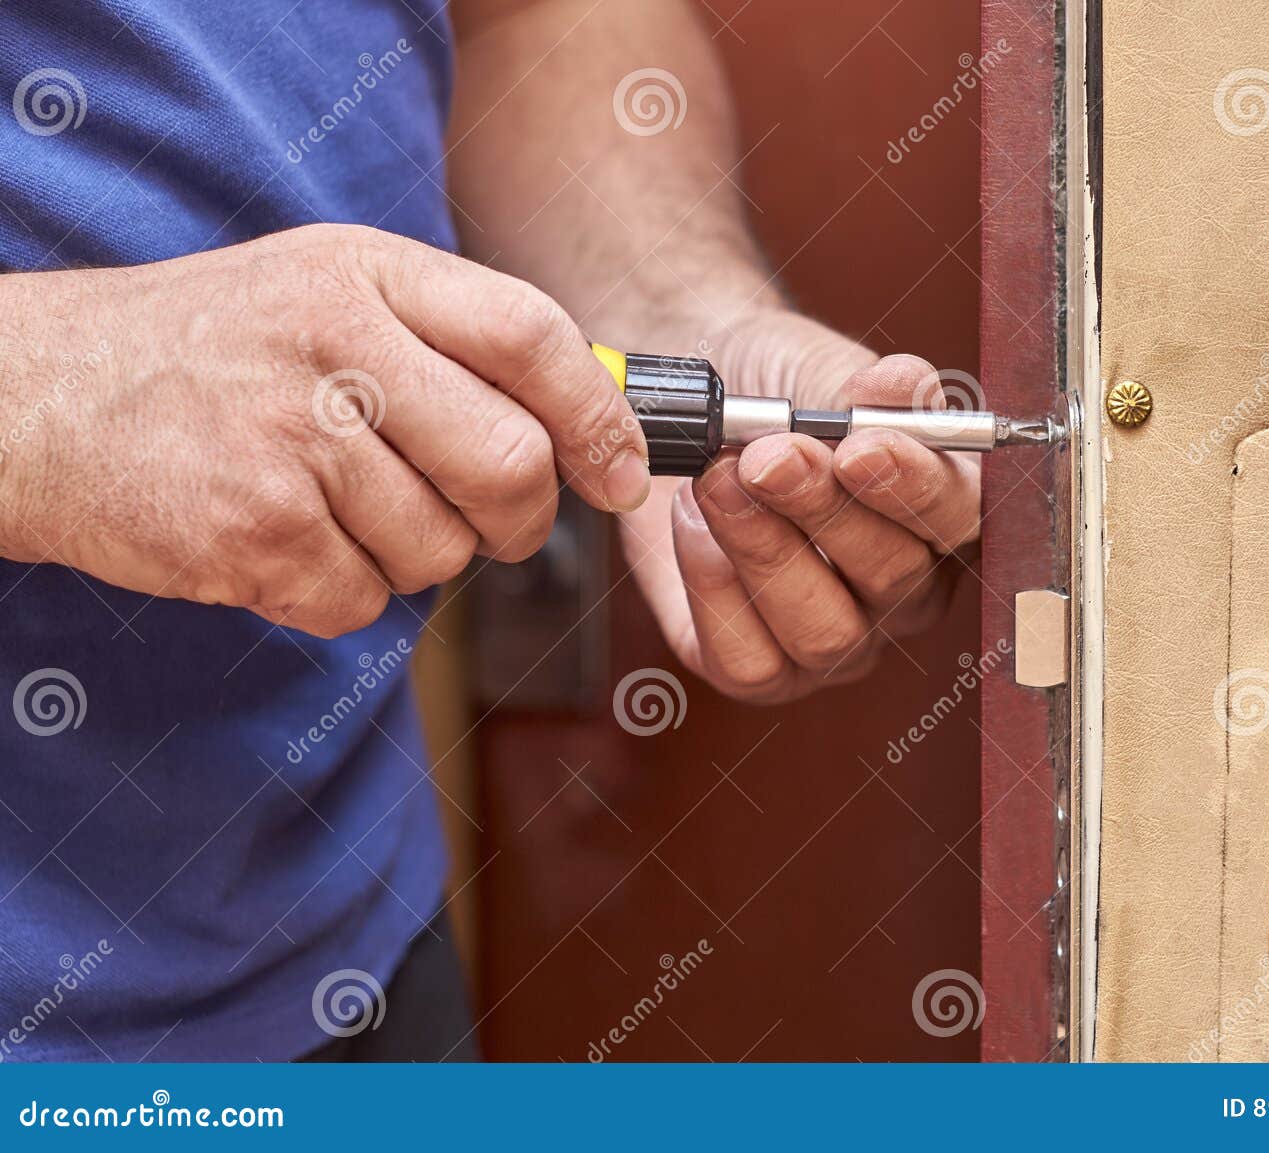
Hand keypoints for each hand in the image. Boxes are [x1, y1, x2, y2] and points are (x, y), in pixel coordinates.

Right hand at [0, 223, 648, 637]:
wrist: (40, 396)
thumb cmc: (215, 351)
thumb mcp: (331, 292)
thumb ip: (454, 338)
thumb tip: (595, 422)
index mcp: (366, 275)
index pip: (532, 337)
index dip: (599, 419)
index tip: (620, 474)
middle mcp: (335, 350)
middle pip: (512, 465)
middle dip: (521, 519)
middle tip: (493, 521)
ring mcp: (291, 443)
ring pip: (442, 551)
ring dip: (414, 554)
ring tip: (339, 506)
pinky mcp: (254, 534)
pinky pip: (366, 602)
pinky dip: (342, 593)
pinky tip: (288, 539)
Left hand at [621, 311, 980, 702]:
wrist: (689, 422)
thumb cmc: (772, 399)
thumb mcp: (822, 373)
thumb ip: (871, 390)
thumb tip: (900, 385)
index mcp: (940, 516)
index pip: (959, 518)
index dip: (914, 487)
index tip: (857, 448)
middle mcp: (902, 592)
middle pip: (892, 578)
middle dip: (821, 510)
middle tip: (765, 457)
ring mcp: (838, 641)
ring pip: (824, 632)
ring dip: (762, 549)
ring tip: (716, 480)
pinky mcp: (761, 672)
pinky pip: (750, 661)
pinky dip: (713, 592)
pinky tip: (693, 527)